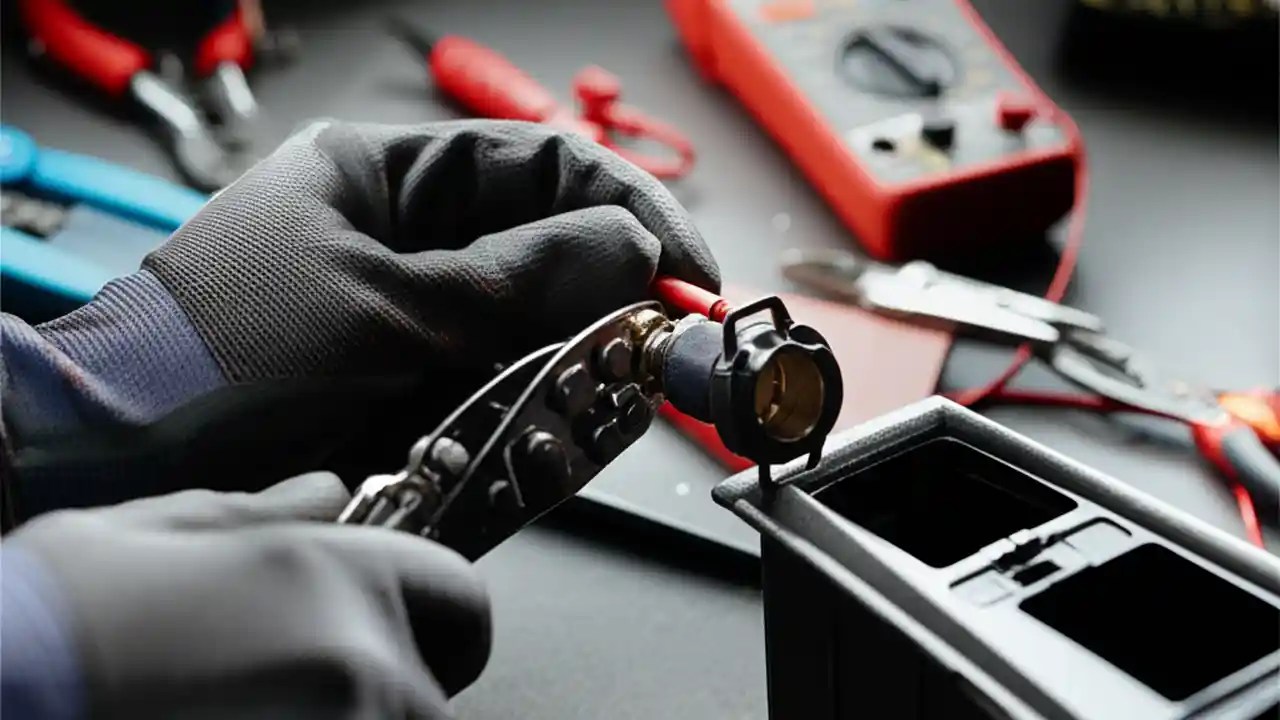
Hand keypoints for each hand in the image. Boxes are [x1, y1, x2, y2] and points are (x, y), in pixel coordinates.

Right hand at [3, 473, 490, 718]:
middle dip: (388, 686)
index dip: (437, 618)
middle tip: (303, 683)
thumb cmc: (49, 622)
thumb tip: (329, 492)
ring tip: (246, 707)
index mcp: (330, 578)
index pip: (461, 600)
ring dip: (344, 719)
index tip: (410, 634)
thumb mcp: (147, 537)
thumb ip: (262, 516)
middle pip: (430, 691)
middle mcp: (357, 663)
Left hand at [150, 118, 718, 380]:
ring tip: (607, 395)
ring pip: (530, 323)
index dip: (625, 208)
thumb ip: (518, 279)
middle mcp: (402, 236)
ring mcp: (408, 314)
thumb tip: (631, 247)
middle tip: (657, 344)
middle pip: (545, 245)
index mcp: (384, 176)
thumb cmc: (215, 360)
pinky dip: (536, 408)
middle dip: (608, 295)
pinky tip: (555, 430)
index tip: (684, 268)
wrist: (122, 462)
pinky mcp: (409, 386)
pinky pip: (498, 384)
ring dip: (576, 359)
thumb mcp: (383, 308)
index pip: (538, 164)